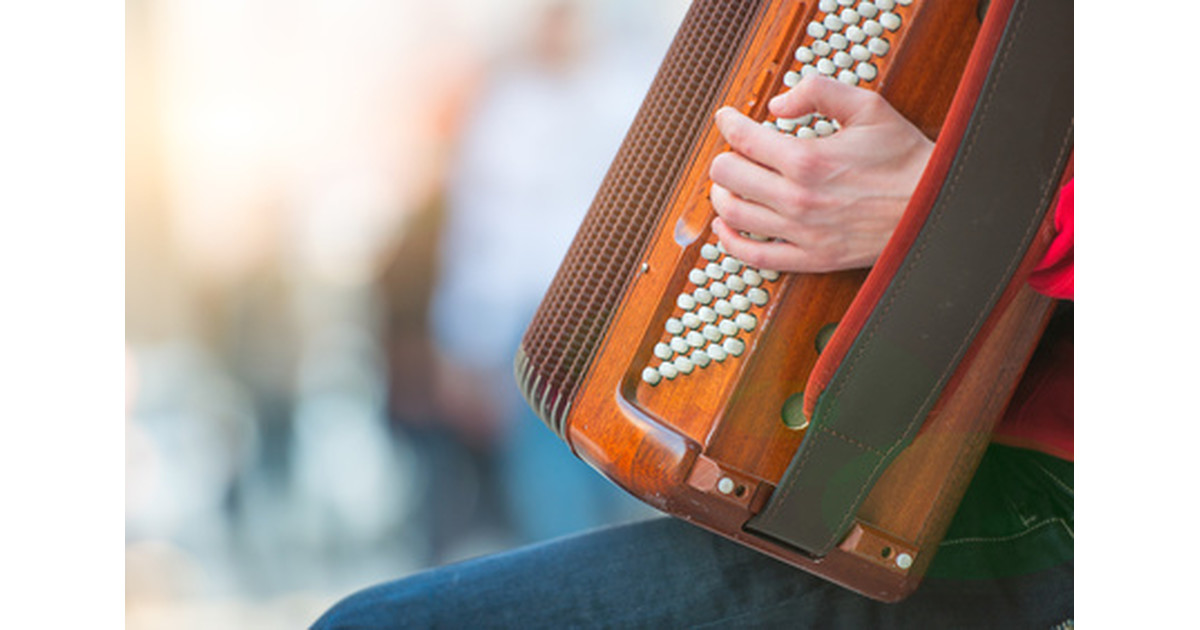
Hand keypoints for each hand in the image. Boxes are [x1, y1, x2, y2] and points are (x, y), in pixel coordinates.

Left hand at [708, 75, 932, 272]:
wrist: (935, 206)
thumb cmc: (903, 159)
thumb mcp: (867, 107)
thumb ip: (818, 92)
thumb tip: (777, 103)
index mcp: (807, 159)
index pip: (743, 139)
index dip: (728, 123)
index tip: (727, 118)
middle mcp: (797, 199)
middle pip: (729, 176)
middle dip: (726, 157)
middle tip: (735, 152)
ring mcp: (801, 232)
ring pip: (733, 214)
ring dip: (721, 195)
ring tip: (727, 184)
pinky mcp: (810, 259)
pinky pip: (754, 256)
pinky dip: (730, 242)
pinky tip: (724, 227)